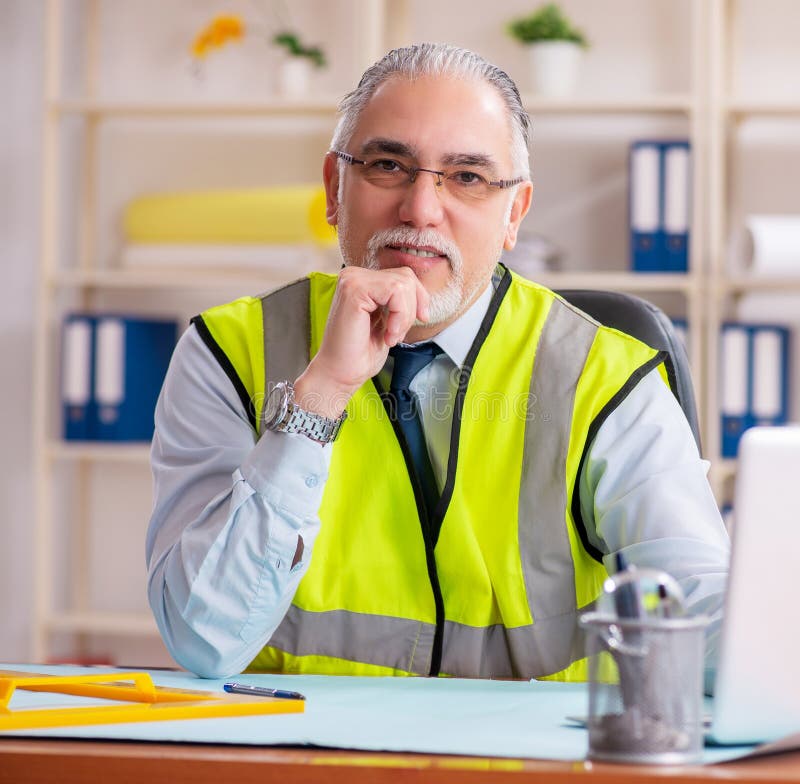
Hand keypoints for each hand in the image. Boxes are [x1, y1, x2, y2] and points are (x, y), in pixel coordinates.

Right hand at [293, 266, 429, 418]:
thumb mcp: (388, 321)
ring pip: (403, 284)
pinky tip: (387, 334)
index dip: (419, 299)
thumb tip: (422, 292)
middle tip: (396, 334)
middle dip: (412, 309)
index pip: (404, 275)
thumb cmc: (360, 354)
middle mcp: (353, 276)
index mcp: (361, 281)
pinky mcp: (354, 289)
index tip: (420, 319)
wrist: (340, 374)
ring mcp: (352, 280)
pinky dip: (400, 316)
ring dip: (405, 316)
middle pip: (406, 276)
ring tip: (390, 336)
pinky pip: (395, 291)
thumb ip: (399, 301)